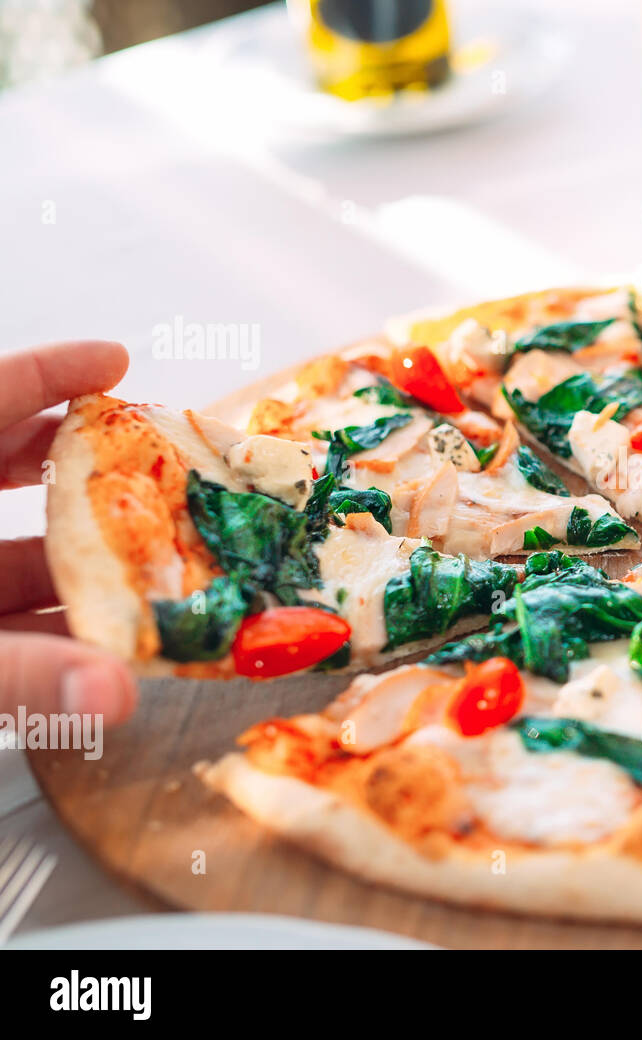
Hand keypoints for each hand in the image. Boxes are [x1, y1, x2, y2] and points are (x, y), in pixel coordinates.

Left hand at [1, 341, 136, 725]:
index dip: (49, 372)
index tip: (115, 361)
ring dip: (74, 572)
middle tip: (151, 472)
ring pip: (2, 557)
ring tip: (151, 579)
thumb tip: (118, 695)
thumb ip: (15, 676)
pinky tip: (94, 655)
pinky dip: (43, 634)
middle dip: (79, 469)